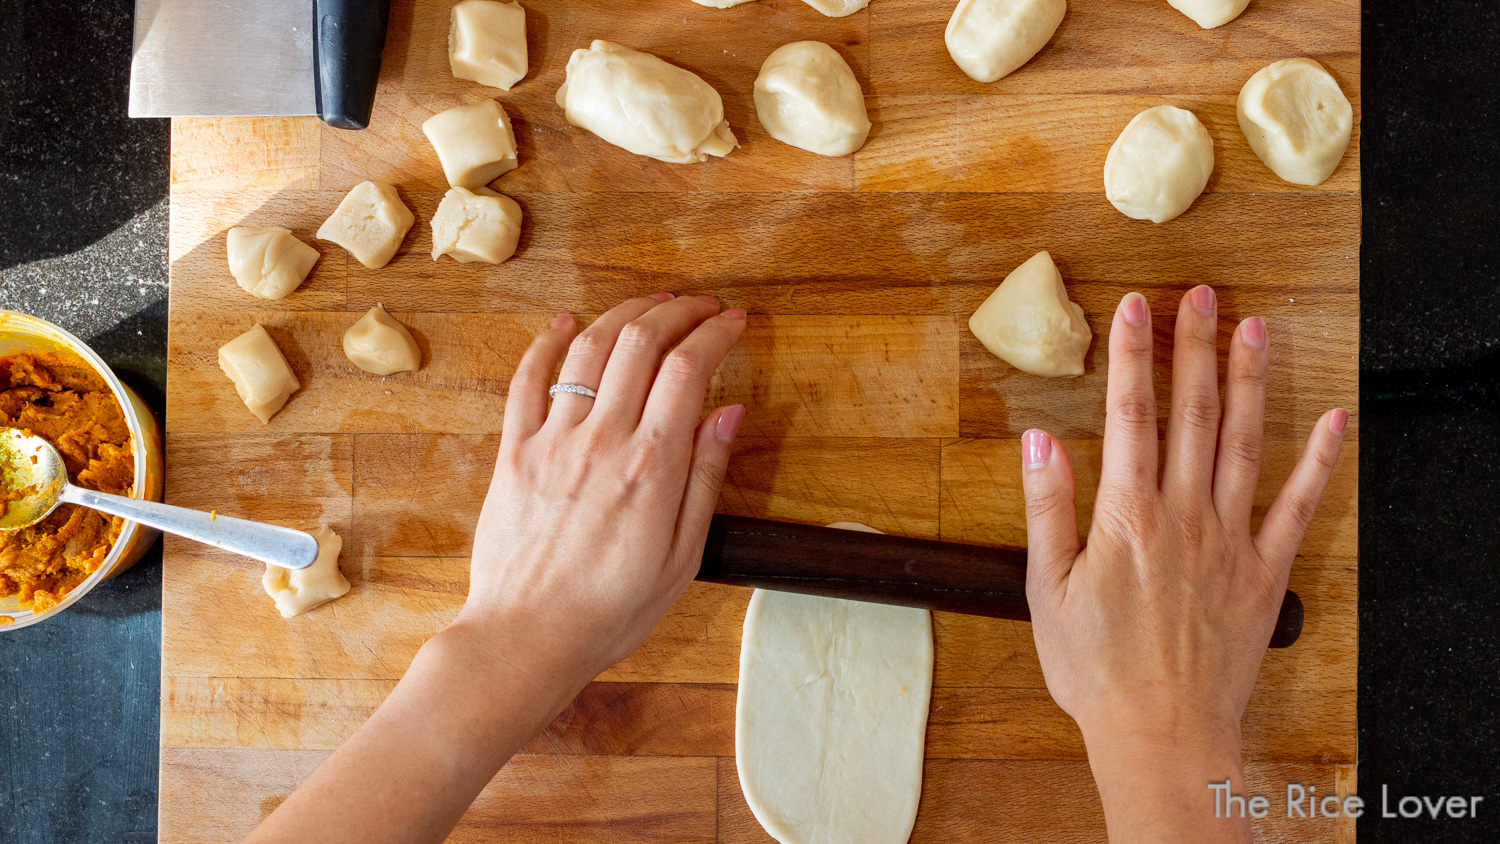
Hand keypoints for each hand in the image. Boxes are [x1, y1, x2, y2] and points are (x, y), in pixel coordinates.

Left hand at [246, 293, 746, 843]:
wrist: (526, 638)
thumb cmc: (610, 610)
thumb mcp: (683, 555)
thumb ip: (705, 476)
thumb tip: (729, 412)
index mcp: (651, 466)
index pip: (688, 369)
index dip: (715, 333)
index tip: (733, 321)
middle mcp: (601, 440)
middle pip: (640, 343)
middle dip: (676, 311)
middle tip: (699, 306)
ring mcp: (552, 442)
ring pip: (587, 349)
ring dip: (622, 314)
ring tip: (649, 305)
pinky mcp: (513, 453)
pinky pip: (527, 380)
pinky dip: (548, 343)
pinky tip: (566, 324)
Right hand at [1020, 287, 1345, 841]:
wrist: (1161, 733)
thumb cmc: (1095, 668)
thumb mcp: (1047, 587)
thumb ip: (1047, 507)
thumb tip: (1038, 439)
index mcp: (1125, 516)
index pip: (1128, 415)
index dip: (1130, 356)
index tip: (1132, 308)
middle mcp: (1183, 516)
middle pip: (1192, 414)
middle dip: (1193, 348)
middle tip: (1200, 295)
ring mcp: (1230, 540)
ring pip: (1244, 443)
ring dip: (1249, 381)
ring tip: (1254, 329)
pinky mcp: (1264, 571)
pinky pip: (1297, 506)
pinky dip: (1317, 461)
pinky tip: (1331, 420)